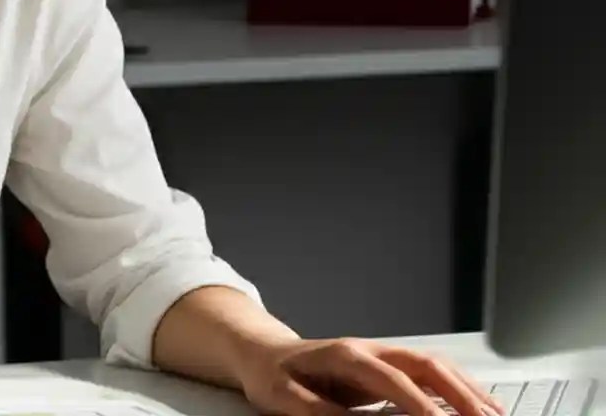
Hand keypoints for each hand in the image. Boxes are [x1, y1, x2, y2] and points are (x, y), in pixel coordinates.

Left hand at [236, 337, 505, 415]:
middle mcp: (370, 351)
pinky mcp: (388, 368)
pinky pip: (431, 375)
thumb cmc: (273, 375)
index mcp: (345, 355)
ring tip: (496, 415)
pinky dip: (459, 389)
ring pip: (436, 367)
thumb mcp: (283, 397)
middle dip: (460, 394)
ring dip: (468, 390)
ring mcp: (382, 356)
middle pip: (426, 366)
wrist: (264, 354)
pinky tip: (478, 406)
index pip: (393, 379)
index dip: (419, 404)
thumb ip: (318, 411)